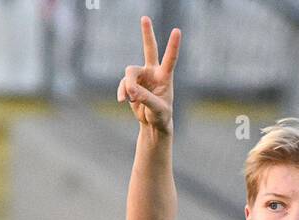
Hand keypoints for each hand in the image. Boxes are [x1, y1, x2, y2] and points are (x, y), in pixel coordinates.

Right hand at [116, 15, 179, 134]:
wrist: (153, 123)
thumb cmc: (161, 115)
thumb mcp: (157, 109)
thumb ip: (145, 98)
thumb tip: (130, 90)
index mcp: (165, 76)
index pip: (170, 59)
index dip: (173, 45)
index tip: (177, 30)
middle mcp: (153, 72)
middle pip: (149, 49)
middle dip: (147, 34)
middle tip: (145, 18)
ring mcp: (141, 76)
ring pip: (130, 72)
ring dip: (128, 85)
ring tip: (130, 98)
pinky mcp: (131, 83)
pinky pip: (123, 84)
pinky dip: (122, 92)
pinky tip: (122, 100)